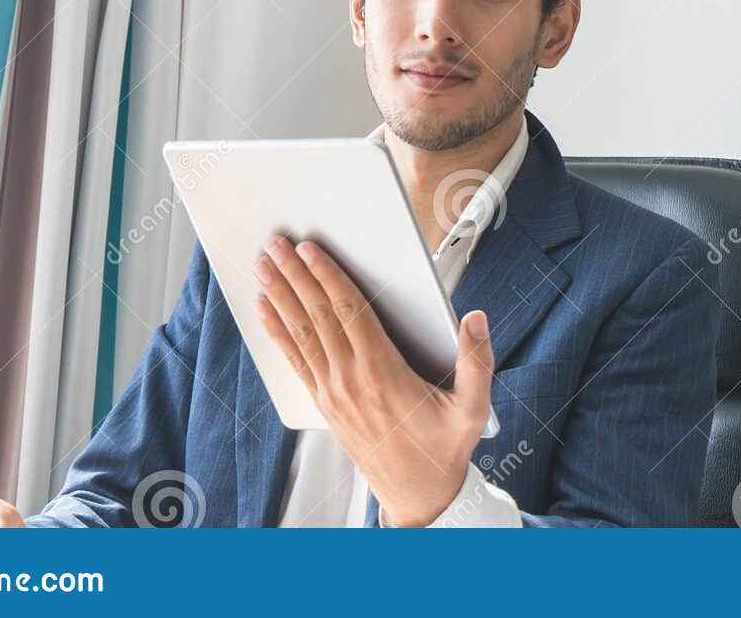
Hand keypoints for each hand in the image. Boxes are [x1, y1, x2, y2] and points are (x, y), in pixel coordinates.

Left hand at [251, 235, 494, 526]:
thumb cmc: (443, 450)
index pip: (349, 312)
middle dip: (294, 276)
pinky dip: (279, 332)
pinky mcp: (325, 403)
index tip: (311, 249)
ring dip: (280, 297)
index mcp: (383, 372)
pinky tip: (266, 312)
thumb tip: (474, 319)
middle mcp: (351, 379)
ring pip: (301, 334)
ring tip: (264, 267)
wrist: (417, 496)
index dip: (328, 276)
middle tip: (276, 244)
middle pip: (317, 315)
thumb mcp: (473, 409)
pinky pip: (296, 360)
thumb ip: (476, 361)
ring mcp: (333, 392)